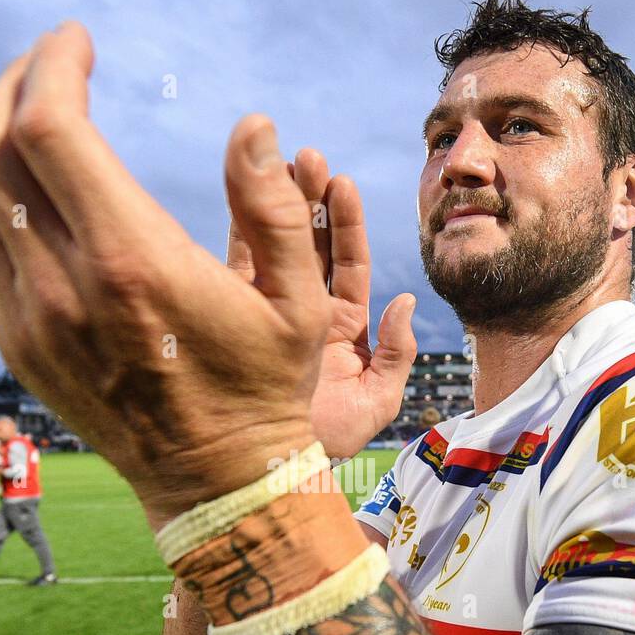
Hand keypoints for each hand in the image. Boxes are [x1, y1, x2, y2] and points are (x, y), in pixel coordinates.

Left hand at [0, 23, 327, 527]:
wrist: (215, 485)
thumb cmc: (265, 388)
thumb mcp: (298, 300)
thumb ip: (276, 205)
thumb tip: (253, 124)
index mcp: (132, 259)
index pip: (48, 124)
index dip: (52, 62)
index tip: (80, 40)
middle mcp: (63, 284)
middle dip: (12, 83)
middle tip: (54, 70)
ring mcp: (29, 319)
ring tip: (36, 124)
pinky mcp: (16, 345)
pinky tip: (25, 196)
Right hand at [228, 149, 415, 460]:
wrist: (267, 477)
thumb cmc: (325, 447)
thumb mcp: (376, 402)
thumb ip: (395, 354)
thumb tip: (404, 302)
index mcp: (343, 329)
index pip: (349, 264)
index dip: (347, 222)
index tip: (340, 181)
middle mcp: (304, 316)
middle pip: (310, 246)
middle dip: (309, 201)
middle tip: (305, 157)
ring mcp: (265, 316)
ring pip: (272, 251)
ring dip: (273, 207)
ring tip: (273, 165)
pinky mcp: (230, 322)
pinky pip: (235, 274)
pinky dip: (236, 237)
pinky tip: (235, 202)